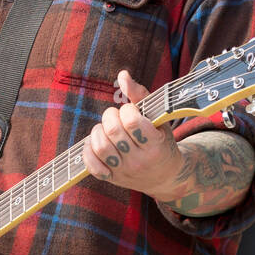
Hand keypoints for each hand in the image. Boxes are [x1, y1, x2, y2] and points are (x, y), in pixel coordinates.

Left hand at [81, 69, 182, 197]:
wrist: (166, 176)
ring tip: (105, 128)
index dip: (126, 110)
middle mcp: (140, 161)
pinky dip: (88, 151)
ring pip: (101, 147)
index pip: (132, 122)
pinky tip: (95, 142)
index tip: (130, 110)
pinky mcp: (113, 179)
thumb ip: (140, 95)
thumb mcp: (158, 119)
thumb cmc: (161, 140)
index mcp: (155, 145)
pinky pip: (92, 166)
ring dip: (97, 131)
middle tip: (115, 116)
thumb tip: (122, 75)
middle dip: (110, 117)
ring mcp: (125, 172)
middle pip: (113, 132)